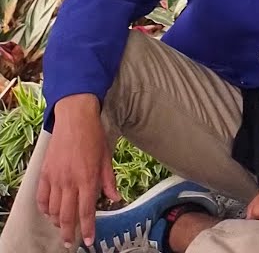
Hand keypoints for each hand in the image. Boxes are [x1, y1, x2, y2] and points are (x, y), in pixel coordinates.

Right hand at [37, 94, 118, 248]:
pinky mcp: (45, 173)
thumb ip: (109, 181)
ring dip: (58, 222)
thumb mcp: (107, 159)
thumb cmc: (94, 137)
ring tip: (64, 228)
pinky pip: (42, 197)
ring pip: (53, 209)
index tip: (88, 241)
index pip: (87, 210)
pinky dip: (45, 208)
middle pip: (67, 215)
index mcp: (88, 178)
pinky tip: (50, 213)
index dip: (87, 228)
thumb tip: (115, 198)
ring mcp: (55, 178)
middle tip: (71, 243)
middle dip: (69, 232)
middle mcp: (70, 181)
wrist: (74, 119)